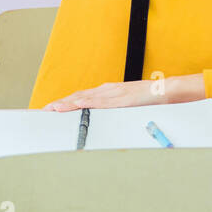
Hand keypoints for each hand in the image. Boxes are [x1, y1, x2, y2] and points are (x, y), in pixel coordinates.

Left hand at [43, 80, 157, 110]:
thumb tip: (104, 121)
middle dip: (61, 103)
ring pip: (87, 97)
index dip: (66, 103)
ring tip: (54, 109)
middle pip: (79, 96)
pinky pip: (102, 102)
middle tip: (44, 111)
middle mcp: (108, 90)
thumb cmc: (149, 99)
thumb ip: (115, 110)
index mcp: (109, 93)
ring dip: (69, 103)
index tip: (52, 109)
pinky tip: (78, 104)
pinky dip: (88, 103)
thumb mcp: (128, 106)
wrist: (167, 91)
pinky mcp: (123, 98)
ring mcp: (115, 93)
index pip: (82, 97)